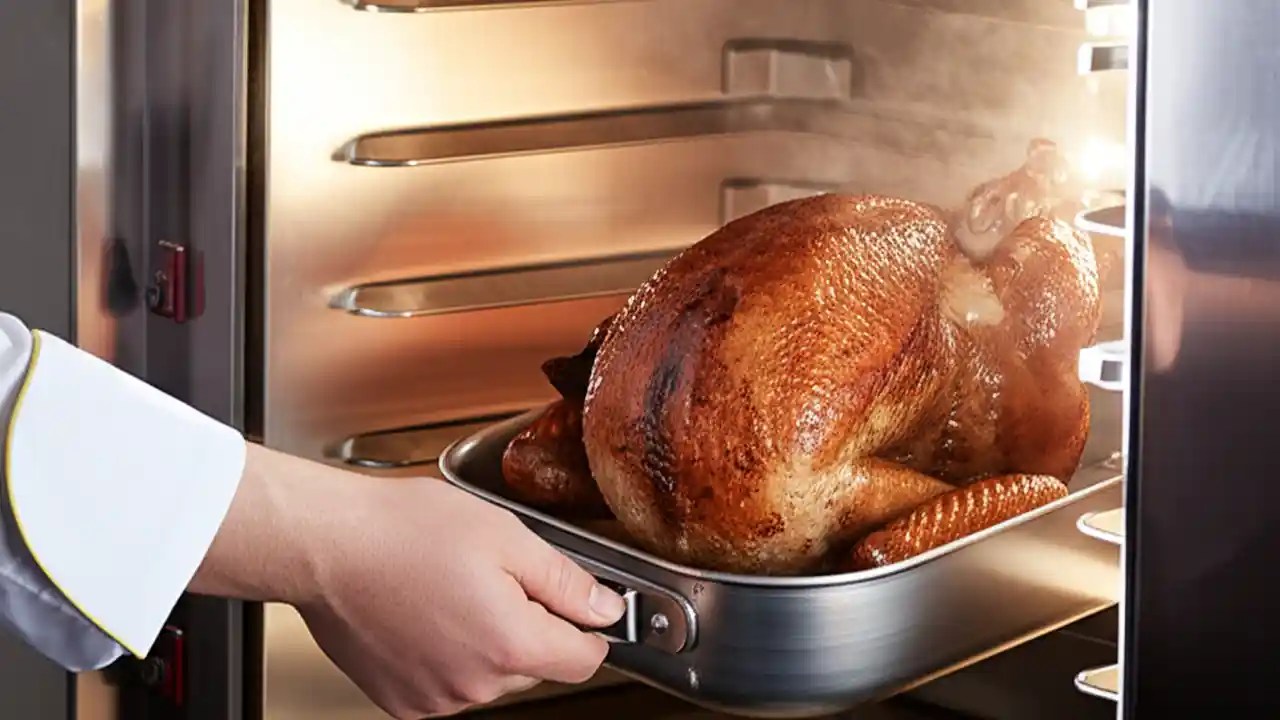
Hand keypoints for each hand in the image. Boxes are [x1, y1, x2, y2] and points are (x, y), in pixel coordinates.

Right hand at [191, 444, 625, 718]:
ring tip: (453, 588)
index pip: (584, 660)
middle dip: (530, 624)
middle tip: (496, 575)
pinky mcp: (403, 702)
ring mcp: (436, 699)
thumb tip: (606, 607)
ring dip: (487, 640)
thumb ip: (566, 580)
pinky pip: (449, 683)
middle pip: (536, 666)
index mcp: (509, 643)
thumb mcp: (507, 535)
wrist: (326, 544)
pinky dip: (449, 654)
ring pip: (492, 676)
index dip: (589, 627)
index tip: (580, 604)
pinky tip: (428, 613)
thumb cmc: (402, 531)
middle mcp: (475, 684)